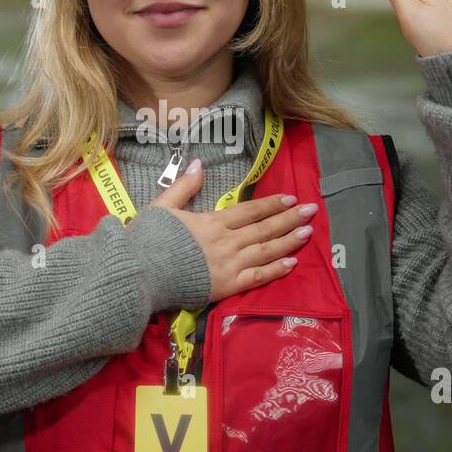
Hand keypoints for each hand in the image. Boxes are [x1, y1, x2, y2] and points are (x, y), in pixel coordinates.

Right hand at [149, 159, 317, 302]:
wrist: (139, 275)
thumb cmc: (147, 240)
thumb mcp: (162, 206)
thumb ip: (184, 186)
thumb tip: (199, 163)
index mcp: (212, 222)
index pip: (249, 211)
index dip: (271, 205)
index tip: (290, 198)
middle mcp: (226, 242)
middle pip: (264, 229)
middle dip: (289, 219)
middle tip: (312, 211)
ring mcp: (229, 265)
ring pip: (266, 251)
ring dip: (289, 241)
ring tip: (308, 232)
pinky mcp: (227, 287)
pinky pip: (257, 278)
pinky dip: (275, 270)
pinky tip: (292, 263)